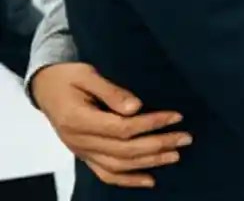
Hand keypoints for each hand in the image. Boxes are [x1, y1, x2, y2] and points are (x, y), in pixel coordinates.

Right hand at [31, 63, 190, 188]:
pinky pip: (105, 174)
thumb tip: (135, 107)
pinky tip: (150, 181)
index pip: (121, 128)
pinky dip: (128, 180)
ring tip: (175, 155)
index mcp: (78, 119)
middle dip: (158, 145)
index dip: (151, 123)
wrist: (45, 88)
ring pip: (118, 165)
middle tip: (185, 138)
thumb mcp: (87, 74)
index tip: (176, 116)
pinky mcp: (84, 155)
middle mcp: (79, 140)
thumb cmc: (68, 77)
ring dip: (149, 162)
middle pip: (123, 149)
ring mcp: (81, 151)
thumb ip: (111, 91)